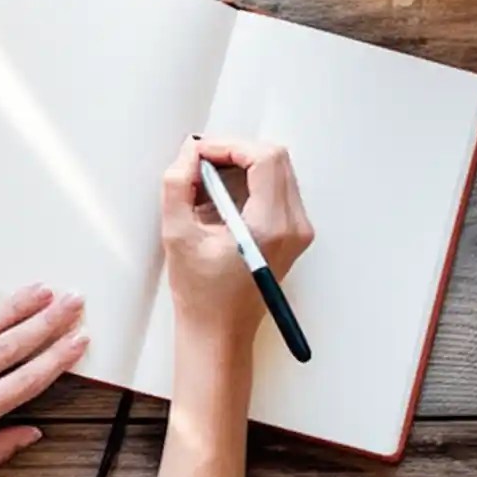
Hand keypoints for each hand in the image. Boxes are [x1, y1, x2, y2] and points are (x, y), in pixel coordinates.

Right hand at [160, 136, 313, 341]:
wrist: (220, 330)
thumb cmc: (201, 294)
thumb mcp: (178, 235)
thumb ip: (178, 186)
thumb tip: (188, 152)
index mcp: (269, 227)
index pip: (264, 159)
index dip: (229, 146)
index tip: (201, 154)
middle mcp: (293, 226)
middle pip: (275, 159)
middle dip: (235, 152)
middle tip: (201, 163)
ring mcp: (298, 230)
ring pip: (277, 170)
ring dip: (241, 166)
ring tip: (207, 184)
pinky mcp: (293, 233)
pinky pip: (277, 188)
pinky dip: (249, 182)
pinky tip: (221, 199)